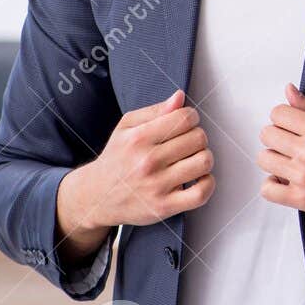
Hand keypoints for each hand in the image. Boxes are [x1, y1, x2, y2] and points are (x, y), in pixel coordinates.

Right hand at [56, 89, 214, 264]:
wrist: (97, 197)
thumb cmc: (116, 159)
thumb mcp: (126, 127)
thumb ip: (155, 110)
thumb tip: (180, 98)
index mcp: (139, 139)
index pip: (185, 118)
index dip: (191, 117)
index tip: (186, 123)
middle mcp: (148, 162)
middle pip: (198, 138)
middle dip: (197, 137)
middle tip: (187, 143)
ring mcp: (157, 186)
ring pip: (203, 162)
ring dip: (203, 158)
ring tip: (192, 159)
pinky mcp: (164, 207)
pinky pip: (201, 193)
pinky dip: (207, 183)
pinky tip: (197, 178)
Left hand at [257, 83, 304, 235]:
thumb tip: (289, 91)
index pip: (278, 113)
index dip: (285, 116)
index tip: (293, 124)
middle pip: (267, 134)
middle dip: (278, 135)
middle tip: (293, 142)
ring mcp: (304, 177)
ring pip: (264, 159)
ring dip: (275, 158)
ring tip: (291, 161)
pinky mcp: (303, 199)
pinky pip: (268, 189)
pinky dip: (273, 184)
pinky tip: (287, 179)